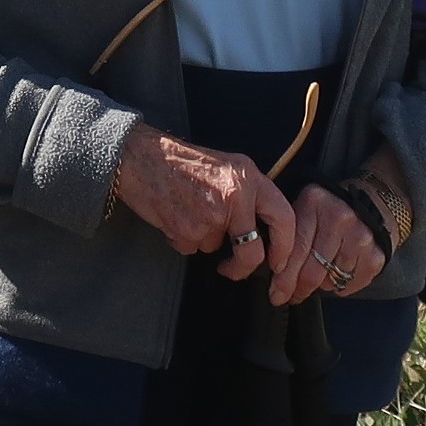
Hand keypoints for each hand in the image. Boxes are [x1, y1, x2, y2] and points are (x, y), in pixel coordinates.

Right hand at [111, 126, 296, 284]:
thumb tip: (261, 227)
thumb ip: (247, 193)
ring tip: (185, 210)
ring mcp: (211, 215)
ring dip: (201, 238)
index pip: (283, 216)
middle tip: (233, 268)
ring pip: (215, 247)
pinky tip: (173, 215)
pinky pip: (192, 247)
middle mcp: (235, 196)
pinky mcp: (187, 230)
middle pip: (252, 250)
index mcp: (248, 177)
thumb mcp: (225, 166)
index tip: (280, 261)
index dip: (285, 245)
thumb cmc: (180, 162)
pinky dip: (182, 238)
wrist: (140, 157)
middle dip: (243, 267)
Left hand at [272, 185, 383, 305]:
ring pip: (330, 280)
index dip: (283, 277)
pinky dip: (340, 287)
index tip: (275, 293)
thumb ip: (290, 233)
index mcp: (315, 203)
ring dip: (319, 287)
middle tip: (289, 297)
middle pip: (312, 269)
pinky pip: (350, 285)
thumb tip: (273, 272)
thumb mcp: (305, 209)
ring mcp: (361, 237)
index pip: (295, 249)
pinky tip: (335, 278)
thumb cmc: (329, 210)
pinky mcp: (376, 255)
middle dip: (297, 289)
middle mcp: (340, 218)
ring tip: (315, 281)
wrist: (372, 202)